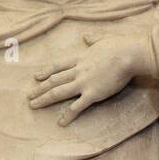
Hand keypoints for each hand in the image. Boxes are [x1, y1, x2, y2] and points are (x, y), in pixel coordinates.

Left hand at [28, 31, 157, 126]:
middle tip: (29, 96)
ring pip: (59, 92)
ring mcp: (84, 82)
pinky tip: (61, 123)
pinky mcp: (93, 93)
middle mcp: (78, 71)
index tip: (36, 77)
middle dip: (40, 88)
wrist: (129, 54)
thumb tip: (86, 36)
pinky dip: (68, 115)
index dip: (46, 71)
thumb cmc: (120, 45)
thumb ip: (93, 39)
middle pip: (54, 80)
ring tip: (33, 106)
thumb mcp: (103, 39)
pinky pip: (77, 107)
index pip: (58, 65)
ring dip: (45, 99)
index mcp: (81, 58)